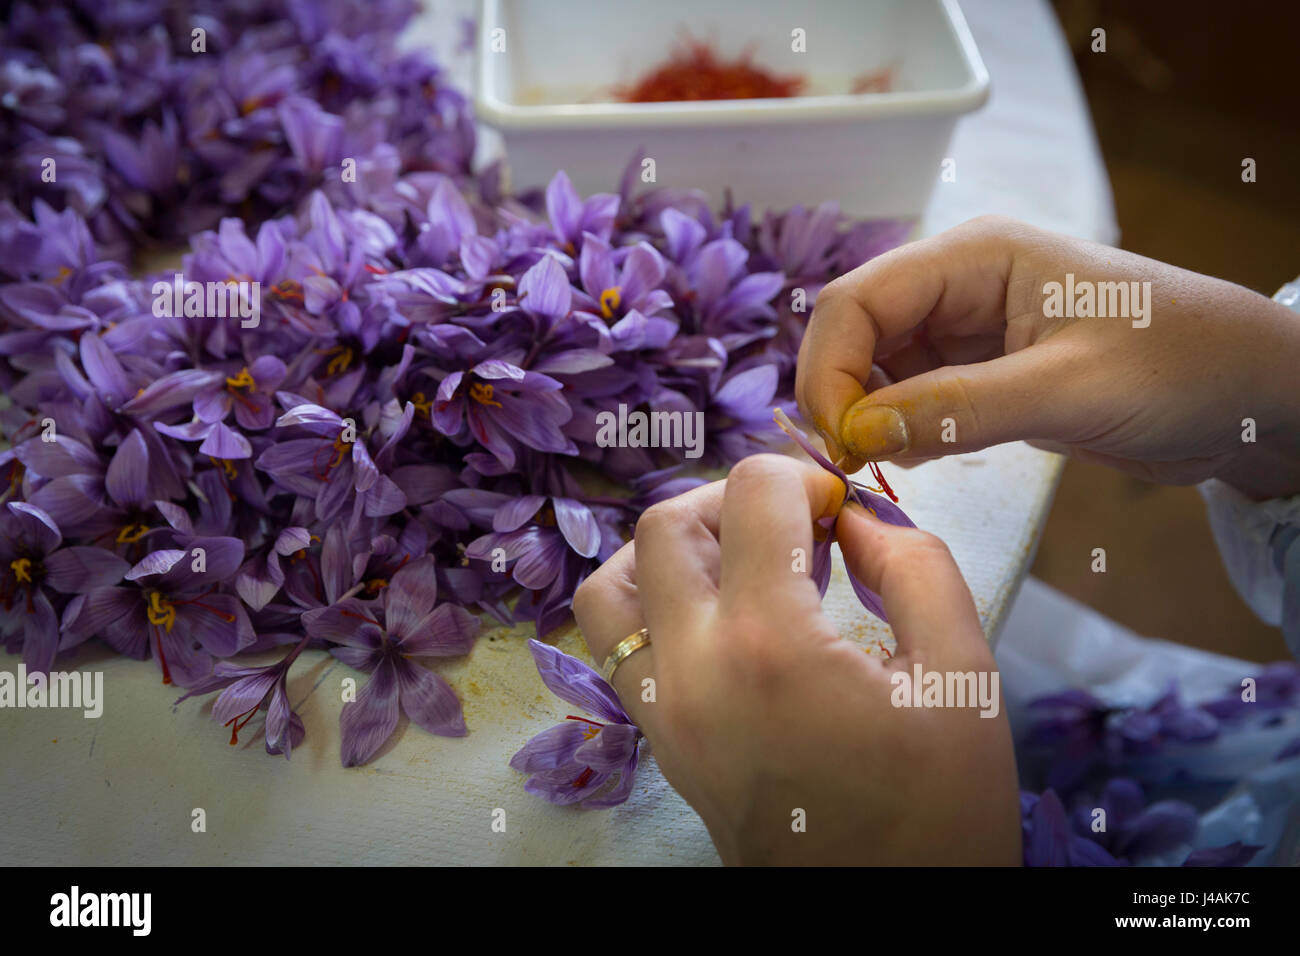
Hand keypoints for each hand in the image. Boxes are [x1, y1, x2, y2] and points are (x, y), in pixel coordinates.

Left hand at [572, 454, 1020, 864]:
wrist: (886, 918)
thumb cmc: (939, 807)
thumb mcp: (964, 674)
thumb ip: (915, 565)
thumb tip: (856, 515)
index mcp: (770, 645)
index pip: (751, 494)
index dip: (804, 478)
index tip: (842, 511)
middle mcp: (691, 670)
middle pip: (662, 526)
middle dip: (731, 499)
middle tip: (795, 526)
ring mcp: (661, 710)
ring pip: (611, 586)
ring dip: (669, 551)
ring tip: (743, 564)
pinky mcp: (658, 740)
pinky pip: (615, 647)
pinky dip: (650, 605)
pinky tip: (721, 615)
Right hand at [795, 216, 1299, 499]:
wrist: (1249, 394)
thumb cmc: (1179, 367)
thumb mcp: (1068, 389)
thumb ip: (958, 408)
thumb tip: (857, 433)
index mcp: (974, 256)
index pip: (857, 301)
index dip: (828, 369)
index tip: (838, 443)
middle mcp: (958, 283)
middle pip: (855, 330)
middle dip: (838, 393)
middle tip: (847, 462)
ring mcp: (967, 327)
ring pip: (876, 365)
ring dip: (863, 413)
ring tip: (876, 465)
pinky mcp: (980, 370)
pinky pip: (910, 394)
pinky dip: (896, 427)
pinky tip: (910, 458)